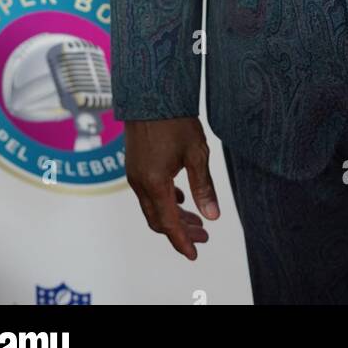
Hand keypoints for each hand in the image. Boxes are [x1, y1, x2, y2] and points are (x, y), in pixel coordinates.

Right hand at [124, 116, 219, 260]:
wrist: (150, 94)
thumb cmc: (174, 121)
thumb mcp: (196, 153)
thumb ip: (204, 187)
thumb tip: (213, 217)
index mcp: (155, 183)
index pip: (168, 224)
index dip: (182, 241)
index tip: (195, 253)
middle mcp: (140, 183)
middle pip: (159, 219)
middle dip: (180, 231)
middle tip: (203, 236)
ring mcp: (135, 175)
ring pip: (153, 207)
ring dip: (173, 216)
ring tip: (196, 221)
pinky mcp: (135, 165)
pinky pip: (148, 194)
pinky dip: (165, 201)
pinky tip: (180, 197)